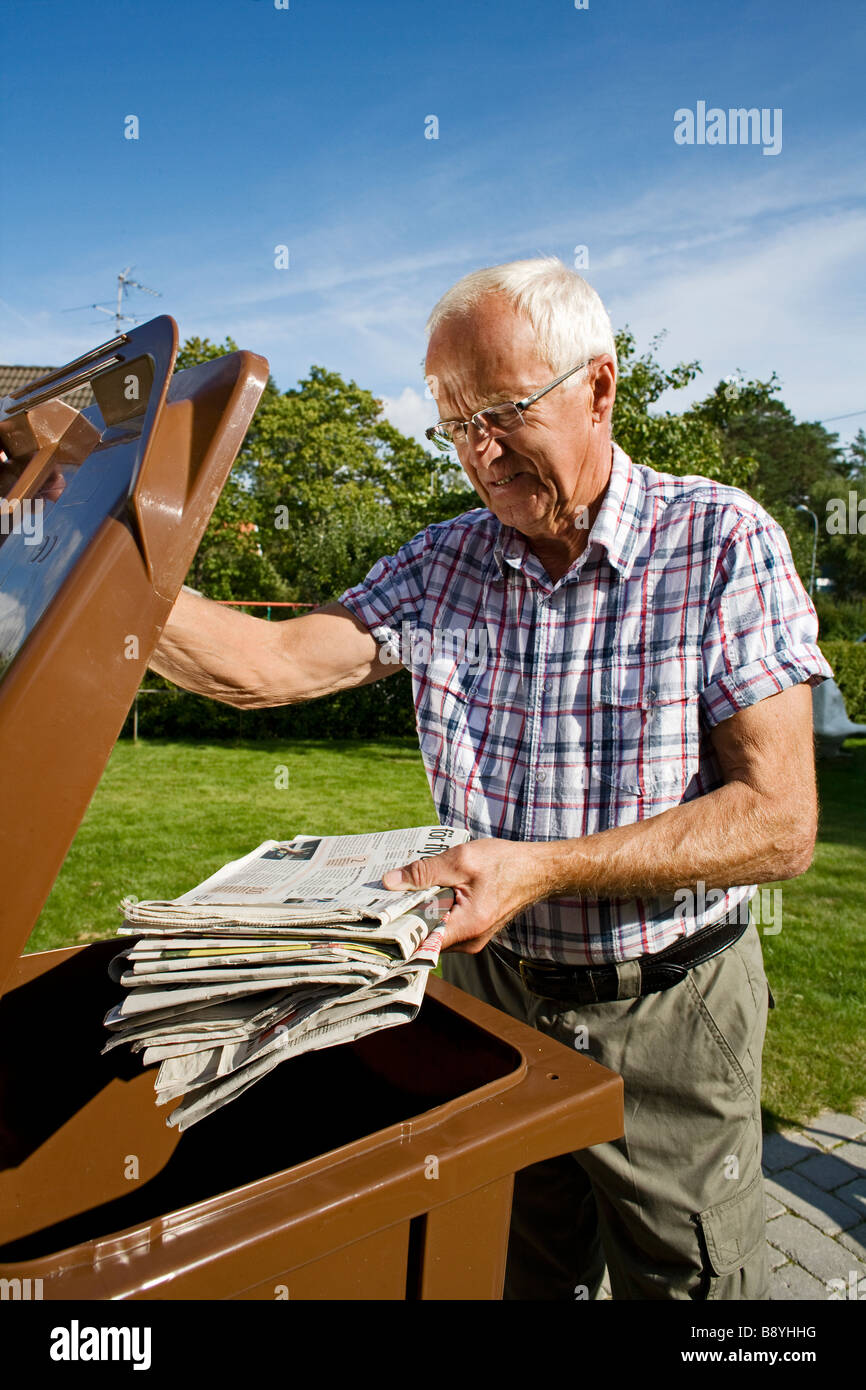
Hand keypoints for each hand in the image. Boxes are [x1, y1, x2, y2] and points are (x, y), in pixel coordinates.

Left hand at [381, 837, 550, 952]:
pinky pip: (443, 925)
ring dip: (417, 912)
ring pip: (432, 931)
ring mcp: (471, 939)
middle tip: (378, 897)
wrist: (539, 870)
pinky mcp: (472, 930)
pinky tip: (421, 890)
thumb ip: (425, 871)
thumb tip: (390, 881)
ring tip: (397, 889)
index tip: (373, 920)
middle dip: (402, 917)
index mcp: (466, 927)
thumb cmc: (506, 863)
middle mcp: (468, 941)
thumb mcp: (462, 860)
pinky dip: (431, 910)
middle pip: (423, 937)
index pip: (419, 943)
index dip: (395, 932)